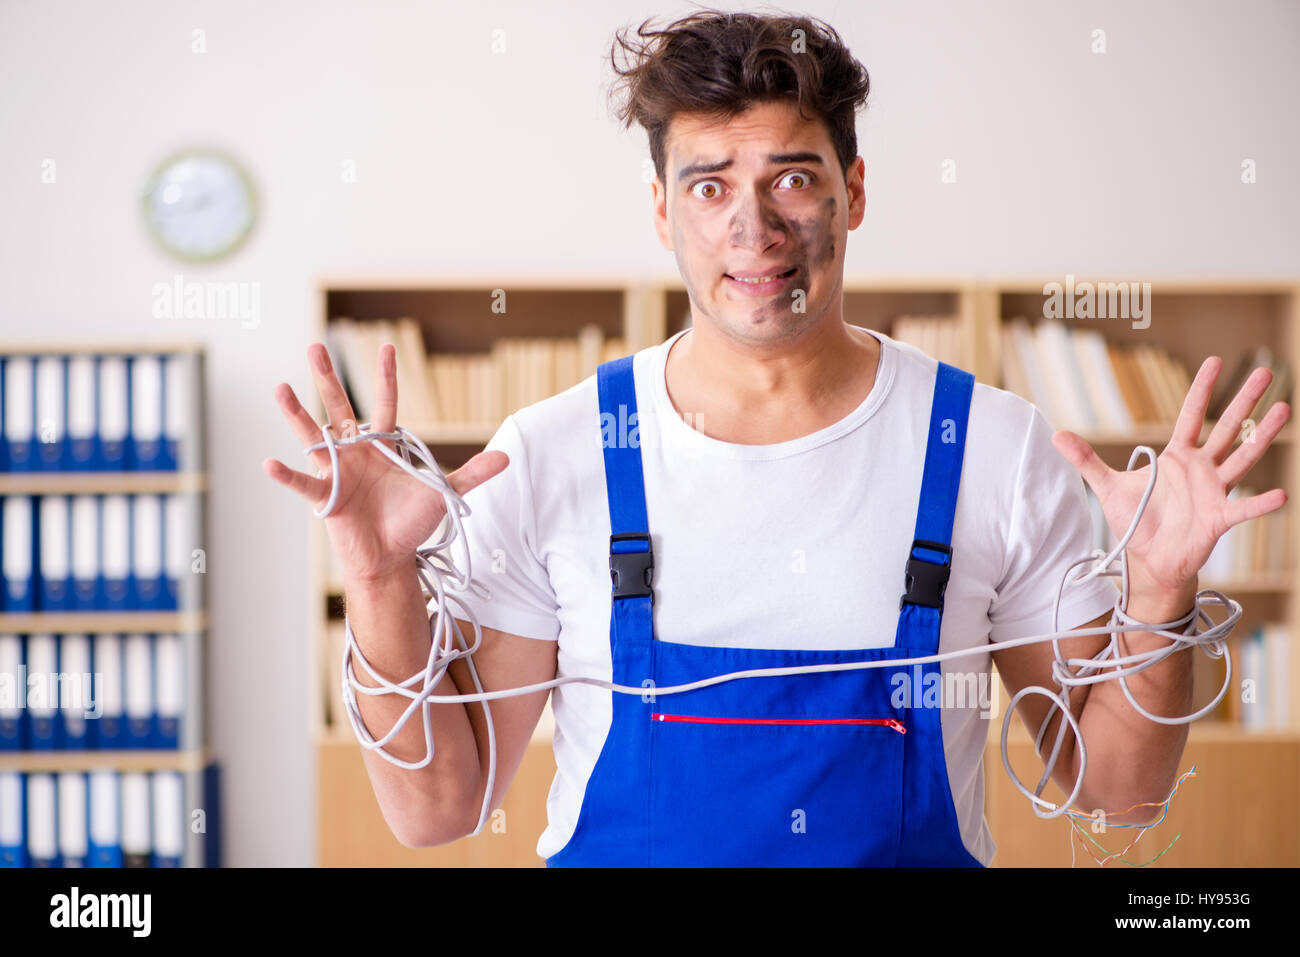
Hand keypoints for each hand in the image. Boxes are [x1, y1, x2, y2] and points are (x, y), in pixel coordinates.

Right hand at [263, 341, 508, 583]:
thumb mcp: (445, 493)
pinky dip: (286, 475)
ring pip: (314, 437)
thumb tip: (506, 457)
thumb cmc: (413, 522)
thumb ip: (472, 473)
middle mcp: (356, 452)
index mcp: (383, 447)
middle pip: (340, 408)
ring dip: (298, 414)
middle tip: (315, 347)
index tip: (387, 346)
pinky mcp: (325, 497)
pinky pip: (303, 482)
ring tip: (281, 388)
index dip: (385, 377)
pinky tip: (269, 462)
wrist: (391, 556)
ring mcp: (337, 472)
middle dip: (328, 378)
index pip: (384, 404)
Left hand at [1051, 356, 1289, 599]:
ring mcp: (1214, 491)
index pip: (1191, 415)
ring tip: (1284, 410)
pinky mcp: (1218, 518)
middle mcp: (1201, 469)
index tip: (1216, 361)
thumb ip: (1086, 460)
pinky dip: (1260, 503)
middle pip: (1226, 428)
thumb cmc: (1134, 519)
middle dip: (1244, 401)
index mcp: (1177, 457)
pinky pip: (1243, 509)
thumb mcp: (1106, 485)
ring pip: (1243, 458)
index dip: (1202, 389)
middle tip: (1266, 372)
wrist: (1148, 558)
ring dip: (1262, 436)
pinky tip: (1280, 495)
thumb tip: (1056, 434)